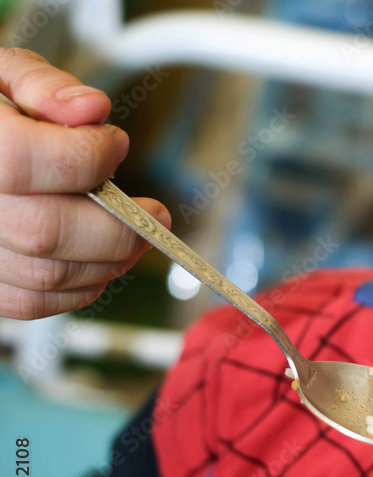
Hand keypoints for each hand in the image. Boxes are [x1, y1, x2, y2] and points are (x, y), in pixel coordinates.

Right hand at [0, 48, 170, 319]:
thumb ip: (41, 84)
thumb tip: (91, 109)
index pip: (24, 160)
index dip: (86, 155)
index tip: (115, 144)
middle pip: (43, 231)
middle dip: (117, 225)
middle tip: (155, 212)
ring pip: (45, 274)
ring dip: (108, 260)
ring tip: (136, 236)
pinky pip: (30, 303)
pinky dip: (80, 288)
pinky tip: (102, 261)